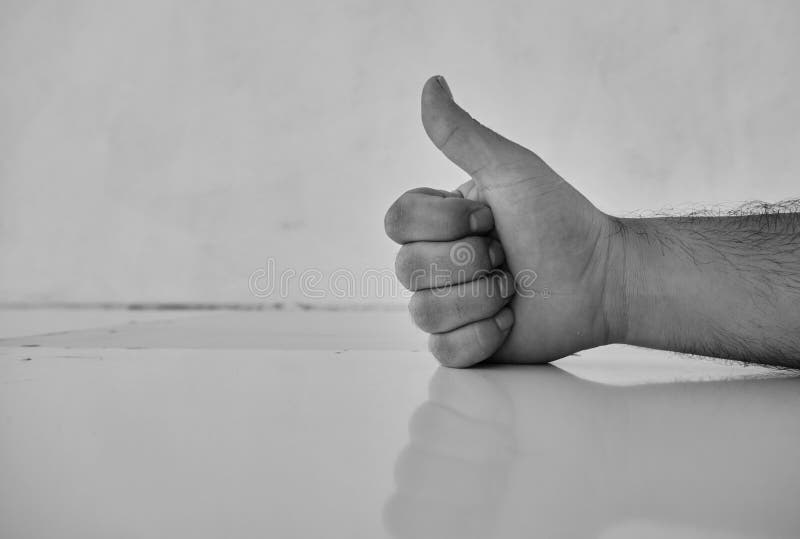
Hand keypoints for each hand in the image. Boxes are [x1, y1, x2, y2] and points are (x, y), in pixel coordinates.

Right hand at [386, 76, 623, 366]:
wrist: (601, 277)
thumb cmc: (558, 219)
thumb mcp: (510, 169)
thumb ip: (461, 134)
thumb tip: (431, 84)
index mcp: (437, 223)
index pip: (397, 222)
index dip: (444, 222)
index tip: (491, 217)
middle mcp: (435, 264)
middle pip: (407, 268)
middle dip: (469, 261)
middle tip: (508, 254)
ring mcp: (447, 306)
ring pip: (423, 312)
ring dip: (480, 298)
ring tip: (514, 288)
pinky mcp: (464, 345)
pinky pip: (444, 349)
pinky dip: (481, 335)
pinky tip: (509, 320)